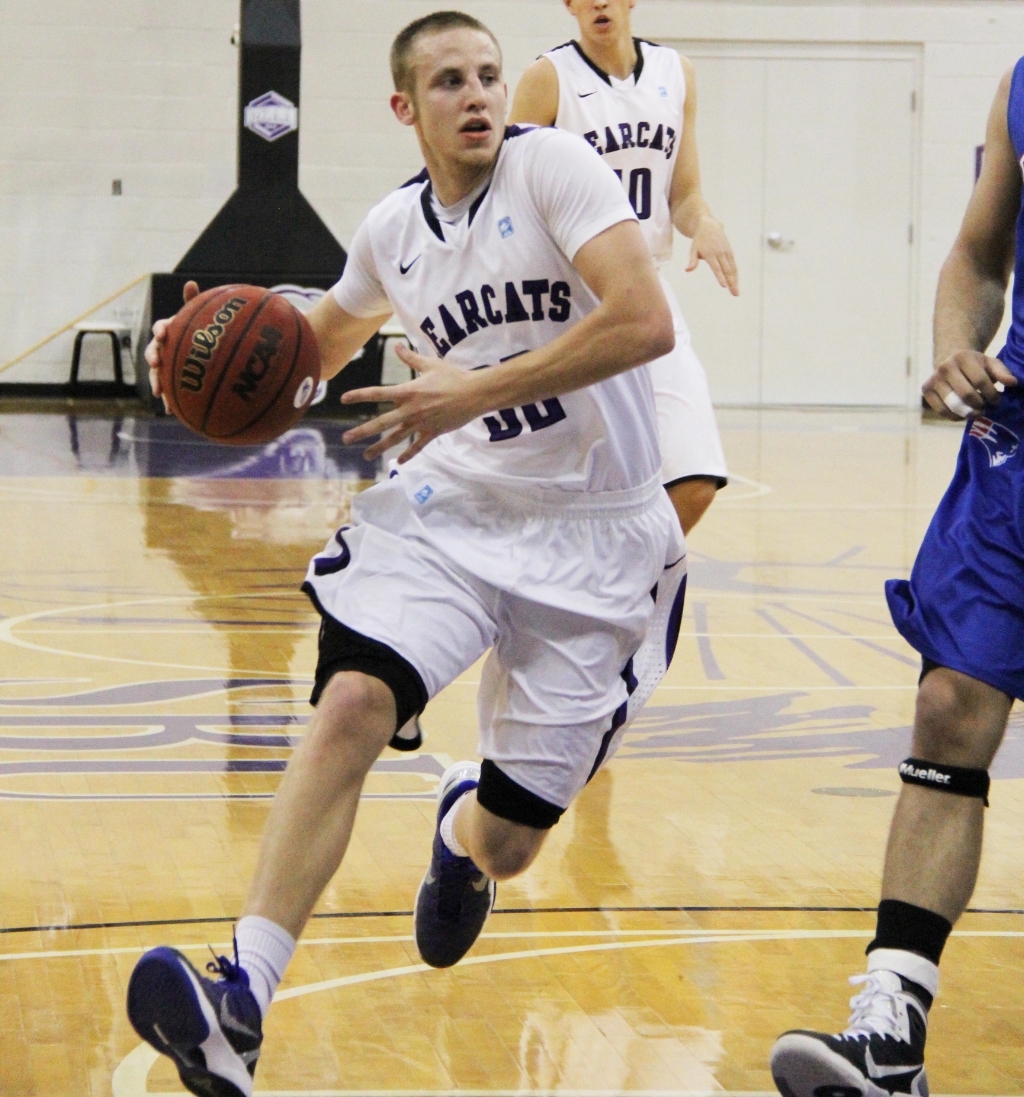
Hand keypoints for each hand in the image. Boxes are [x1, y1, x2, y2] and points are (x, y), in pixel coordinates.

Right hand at [145, 280, 198, 410]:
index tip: (165, 333)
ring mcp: (165, 366)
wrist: (201, 352)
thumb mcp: (197, 318)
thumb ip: (193, 303)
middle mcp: (163, 348)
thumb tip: (190, 282)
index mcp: (169, 332)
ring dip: (157, 382)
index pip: (161, 328)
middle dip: (154, 357)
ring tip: (159, 392)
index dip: (161, 330)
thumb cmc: (197, 332)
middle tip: (157, 362)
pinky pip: (168, 391)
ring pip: (157, 374)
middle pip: (153, 352)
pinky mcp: (171, 381)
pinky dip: (168, 400)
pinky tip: (170, 411)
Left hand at [341, 343, 485, 461]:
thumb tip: (396, 346)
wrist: (474, 394)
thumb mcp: (430, 364)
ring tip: (366, 456)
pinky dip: (408, 455)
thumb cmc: (453, 376)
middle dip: (362, 431)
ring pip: (396, 439)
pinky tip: (398, 463)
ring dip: (379, 448)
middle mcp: (410, 409)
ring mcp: (421, 423)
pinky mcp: (433, 432)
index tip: (343, 399)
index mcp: (407, 391)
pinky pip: (417, 446)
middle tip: (346, 439)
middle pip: (381, 422)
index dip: (359, 395)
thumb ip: (410, 358)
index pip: (377, 393)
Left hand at [687, 216, 738, 295]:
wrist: (709, 226)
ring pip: (732, 268)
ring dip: (735, 281)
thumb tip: (688, 270)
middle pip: (727, 270)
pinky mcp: (730, 252)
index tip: (724, 286)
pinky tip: (736, 283)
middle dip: (731, 283)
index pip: (716, 268)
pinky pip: (734, 265)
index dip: (720, 277)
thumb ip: (692, 260)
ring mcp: (726, 252)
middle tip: (735, 294)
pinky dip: (735, 274)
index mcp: (710, 254)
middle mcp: (720, 253)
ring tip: (736, 292)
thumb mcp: (693, 249)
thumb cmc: (699, 241)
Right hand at [922, 350, 1016, 418]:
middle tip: (985, 408)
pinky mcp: (926, 390)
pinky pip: (941, 411)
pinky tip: (964, 414)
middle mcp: (945, 367)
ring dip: (968, 413)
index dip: (992, 394)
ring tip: (976, 413)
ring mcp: (933, 379)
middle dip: (980, 405)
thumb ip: (1002, 372)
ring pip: (953, 405)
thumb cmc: (974, 365)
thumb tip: (1012, 383)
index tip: (997, 400)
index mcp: (962, 357)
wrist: (948, 360)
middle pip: (966, 395)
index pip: (980, 381)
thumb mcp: (990, 364)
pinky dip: (955, 417)